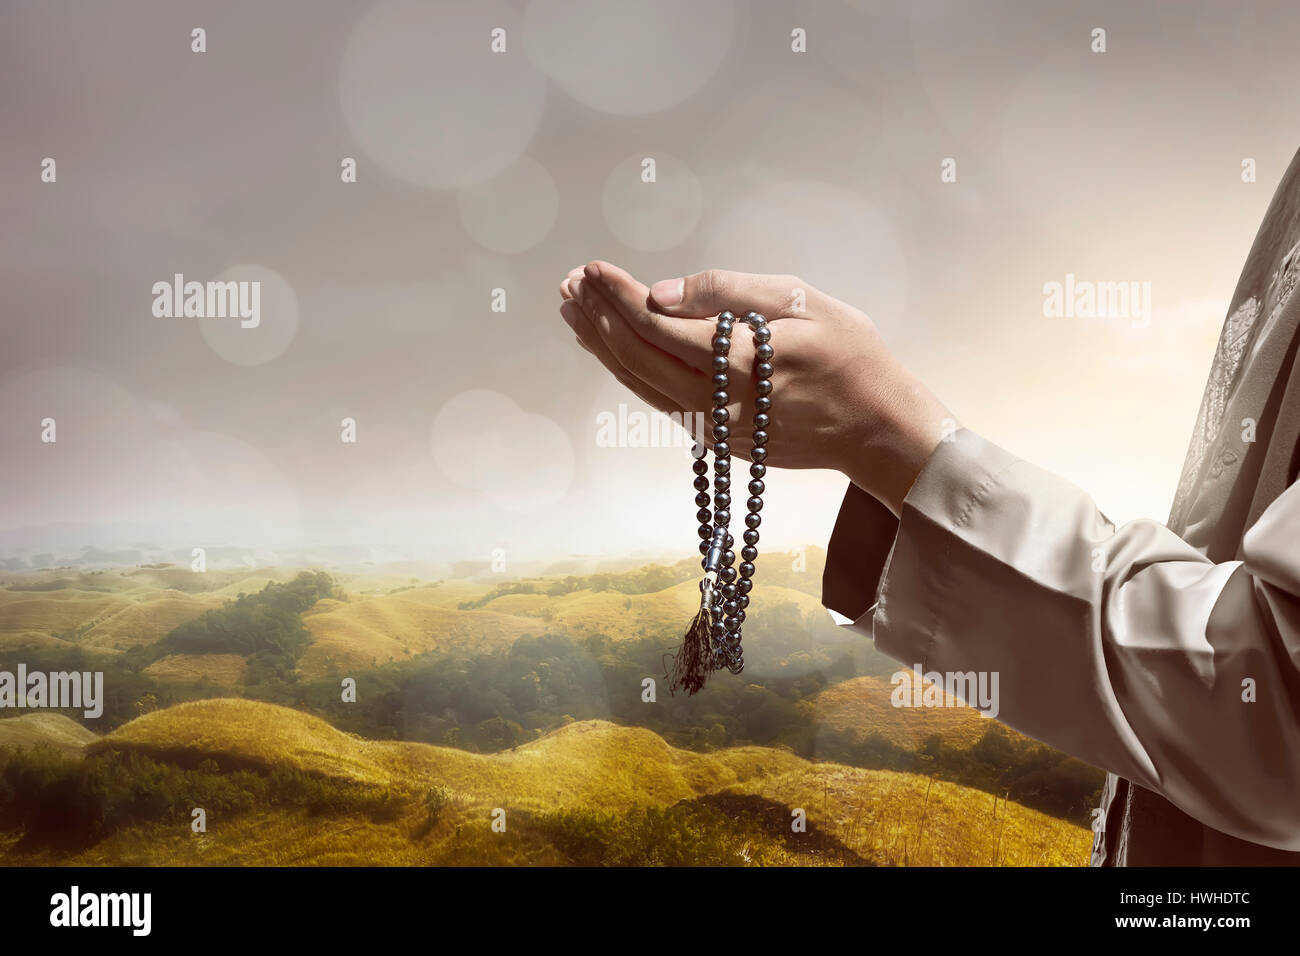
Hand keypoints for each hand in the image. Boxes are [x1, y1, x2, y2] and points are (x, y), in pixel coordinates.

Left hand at [559, 261, 953, 516]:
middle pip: (635, 359)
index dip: (616, 296)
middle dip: (597, 319)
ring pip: (640, 385)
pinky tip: (615, 349)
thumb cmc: (851, 355)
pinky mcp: (719, 440)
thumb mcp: (802, 301)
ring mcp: (714, 427)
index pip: (654, 326)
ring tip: (575, 313)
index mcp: (735, 362)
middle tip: (570, 286)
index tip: (591, 269)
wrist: (879, 429)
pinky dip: (631, 371)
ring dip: (603, 348)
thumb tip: (663, 293)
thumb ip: (729, 293)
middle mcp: (715, 402)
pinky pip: (660, 401)